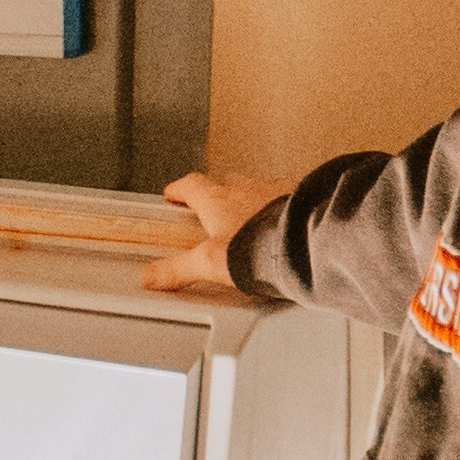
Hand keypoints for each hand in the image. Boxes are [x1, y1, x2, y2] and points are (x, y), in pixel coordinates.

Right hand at [141, 169, 289, 300]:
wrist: (307, 241)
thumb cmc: (261, 248)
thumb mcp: (211, 263)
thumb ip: (179, 270)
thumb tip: (151, 276)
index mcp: (218, 200)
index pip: (192, 186)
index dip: (180, 189)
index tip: (173, 193)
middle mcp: (246, 188)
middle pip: (224, 183)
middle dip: (215, 192)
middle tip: (210, 205)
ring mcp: (274, 189)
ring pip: (255, 188)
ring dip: (248, 198)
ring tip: (248, 216)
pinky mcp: (299, 196)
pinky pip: (284, 195)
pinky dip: (278, 204)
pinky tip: (282, 220)